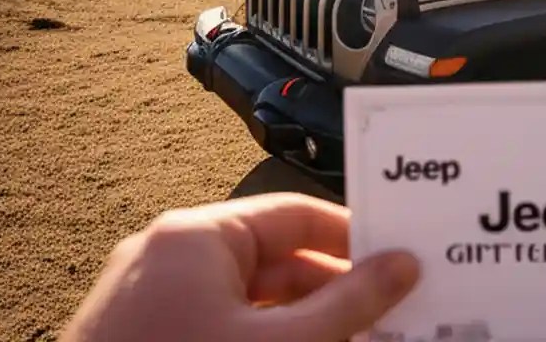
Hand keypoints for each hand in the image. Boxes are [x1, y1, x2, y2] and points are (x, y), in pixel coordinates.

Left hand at [62, 193, 418, 341]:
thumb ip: (347, 306)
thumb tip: (400, 268)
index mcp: (195, 237)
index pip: (295, 215)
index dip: (353, 239)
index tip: (399, 262)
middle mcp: (168, 259)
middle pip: (276, 261)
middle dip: (332, 291)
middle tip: (389, 314)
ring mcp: (151, 303)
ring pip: (249, 300)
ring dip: (302, 321)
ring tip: (355, 339)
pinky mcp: (145, 339)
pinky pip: (219, 325)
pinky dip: (263, 338)